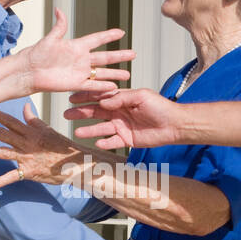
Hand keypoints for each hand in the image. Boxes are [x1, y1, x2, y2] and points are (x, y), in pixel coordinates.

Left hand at [0, 104, 85, 189]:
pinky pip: (13, 177)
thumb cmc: (62, 146)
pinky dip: (0, 182)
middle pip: (3, 134)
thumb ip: (34, 120)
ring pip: (4, 152)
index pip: (11, 121)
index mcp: (32, 132)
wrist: (76, 163)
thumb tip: (25, 106)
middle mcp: (28, 143)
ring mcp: (28, 158)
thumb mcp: (48, 130)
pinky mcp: (29, 172)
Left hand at [20, 8, 133, 96]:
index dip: (109, 36)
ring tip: (128, 74)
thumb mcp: (50, 39)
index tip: (121, 32)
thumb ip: (59, 26)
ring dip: (115, 73)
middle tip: (133, 54)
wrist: (28, 71)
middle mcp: (81, 59)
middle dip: (119, 56)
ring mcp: (79, 72)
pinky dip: (103, 87)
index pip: (97, 39)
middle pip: (105, 57)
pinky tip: (114, 87)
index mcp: (76, 46)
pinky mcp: (75, 84)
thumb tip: (59, 10)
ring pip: (102, 73)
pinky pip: (92, 86)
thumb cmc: (36, 54)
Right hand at [64, 87, 183, 149]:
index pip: (99, 97)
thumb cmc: (160, 107)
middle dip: (81, 113)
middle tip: (66, 114)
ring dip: (89, 130)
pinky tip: (97, 143)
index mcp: (121, 100)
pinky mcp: (127, 140)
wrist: (174, 124)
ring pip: (101, 128)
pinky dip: (105, 143)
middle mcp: (118, 113)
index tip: (72, 98)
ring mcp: (121, 127)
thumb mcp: (140, 96)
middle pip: (95, 113)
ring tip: (77, 132)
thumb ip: (120, 98)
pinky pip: (112, 142)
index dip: (86, 97)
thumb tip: (102, 102)